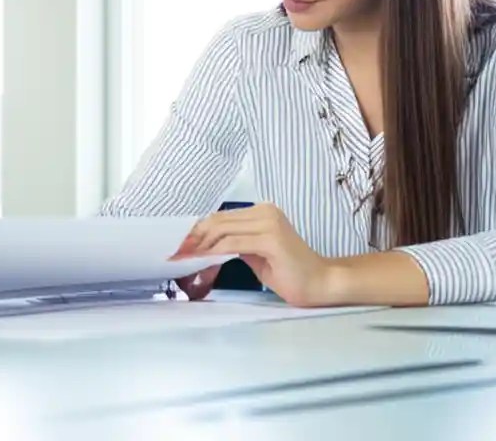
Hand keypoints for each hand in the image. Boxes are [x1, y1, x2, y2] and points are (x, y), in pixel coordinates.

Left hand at [171, 203, 339, 306]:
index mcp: (262, 212)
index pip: (221, 217)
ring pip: (222, 229)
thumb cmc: (290, 272)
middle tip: (175, 251)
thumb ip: (234, 245)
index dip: (198, 230)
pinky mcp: (271, 238)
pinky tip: (202, 258)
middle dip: (193, 236)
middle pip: (218, 220)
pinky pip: (233, 243)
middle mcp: (265, 211)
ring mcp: (269, 223)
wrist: (320, 283)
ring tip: (184, 256)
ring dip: (199, 244)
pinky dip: (214, 250)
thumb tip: (206, 245)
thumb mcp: (255, 254)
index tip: (179, 244)